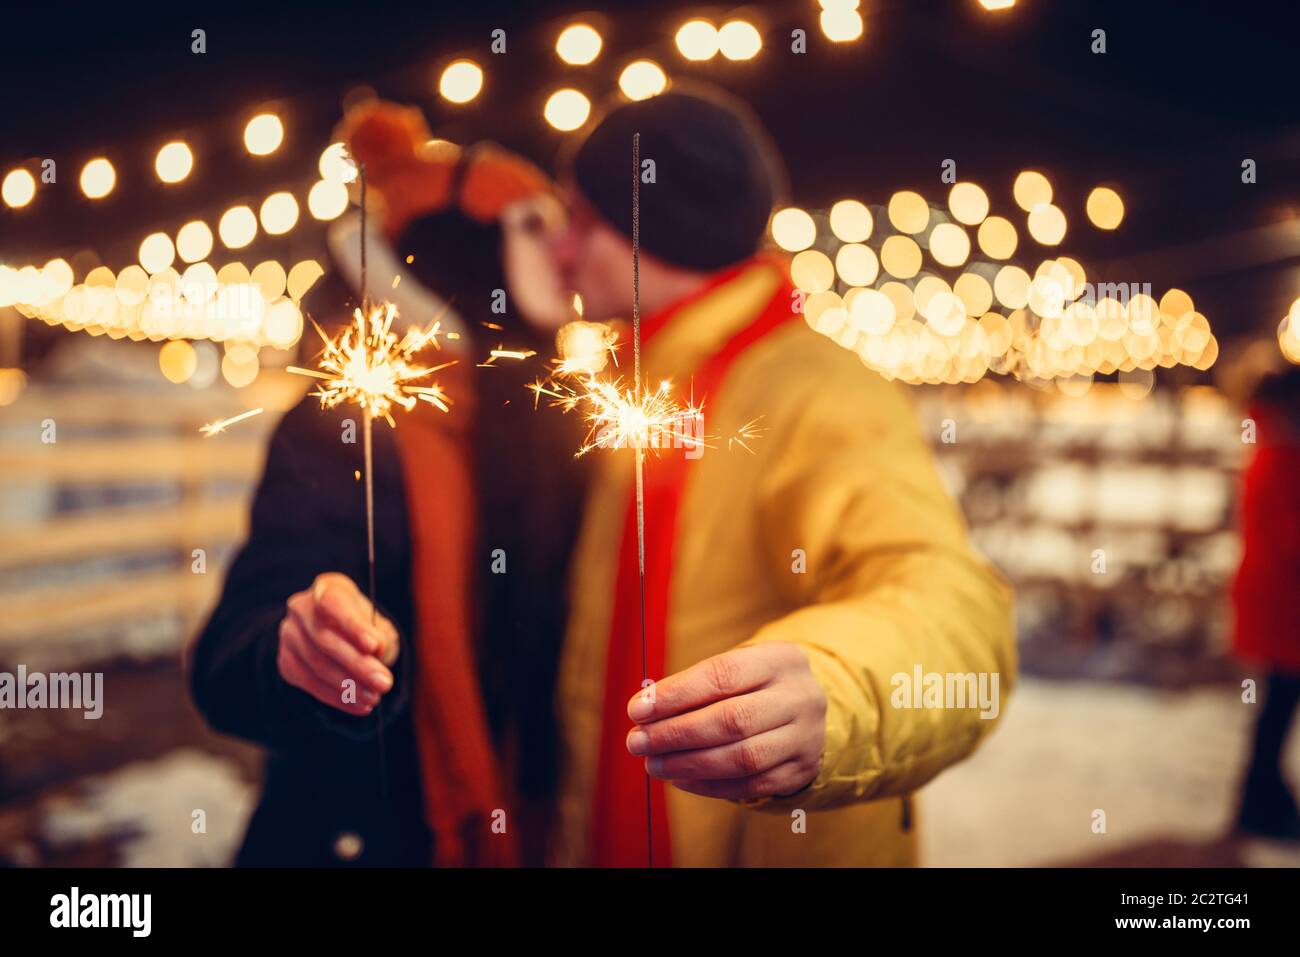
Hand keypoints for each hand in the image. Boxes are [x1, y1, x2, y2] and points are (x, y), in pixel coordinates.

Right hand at [277, 572, 399, 716]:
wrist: (337, 635)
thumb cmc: (363, 626)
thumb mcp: (377, 624)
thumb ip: (379, 635)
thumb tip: (376, 652)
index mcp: (326, 587)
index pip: (333, 603)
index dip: (352, 626)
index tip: (374, 646)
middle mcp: (301, 608)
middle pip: (325, 639)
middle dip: (358, 664)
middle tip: (384, 683)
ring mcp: (289, 635)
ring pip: (317, 664)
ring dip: (348, 685)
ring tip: (375, 697)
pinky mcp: (286, 661)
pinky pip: (309, 683)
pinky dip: (337, 697)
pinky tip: (360, 705)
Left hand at [625, 642, 826, 801]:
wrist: (807, 708)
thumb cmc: (755, 685)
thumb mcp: (737, 668)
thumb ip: (695, 685)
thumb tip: (645, 710)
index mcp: (780, 660)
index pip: (722, 676)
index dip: (676, 695)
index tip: (637, 710)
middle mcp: (799, 697)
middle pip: (732, 720)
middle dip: (676, 734)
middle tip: (637, 742)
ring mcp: (805, 737)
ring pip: (742, 757)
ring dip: (688, 763)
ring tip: (653, 763)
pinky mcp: (801, 770)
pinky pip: (750, 785)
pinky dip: (709, 785)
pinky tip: (680, 778)